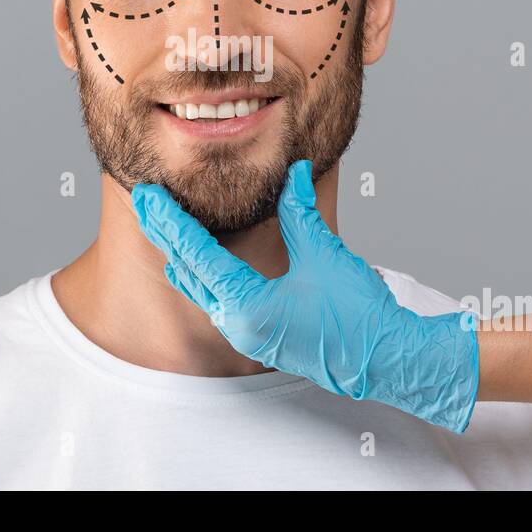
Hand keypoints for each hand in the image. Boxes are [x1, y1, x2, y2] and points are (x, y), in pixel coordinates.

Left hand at [132, 159, 479, 431]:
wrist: (387, 360)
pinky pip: (215, 301)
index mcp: (247, 305)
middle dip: (164, 233)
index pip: (195, 254)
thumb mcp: (324, 253)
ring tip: (162, 225)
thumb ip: (300, 211)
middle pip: (187, 270)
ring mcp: (246, 335)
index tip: (149, 195)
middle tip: (144, 201)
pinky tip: (194, 263)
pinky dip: (200, 274)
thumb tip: (293, 172)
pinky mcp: (259, 338)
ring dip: (180, 254)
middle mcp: (237, 325)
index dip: (170, 220)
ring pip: (199, 289)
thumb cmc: (358, 314)